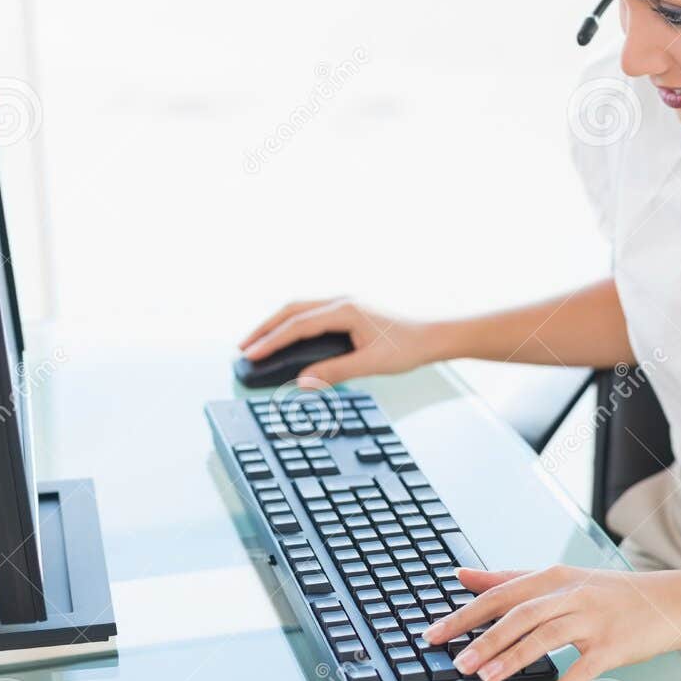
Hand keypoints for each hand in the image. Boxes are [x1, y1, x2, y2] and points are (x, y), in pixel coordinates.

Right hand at [237, 296, 445, 385]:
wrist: (438, 333)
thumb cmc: (411, 345)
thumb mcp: (371, 364)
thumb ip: (335, 372)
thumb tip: (303, 381)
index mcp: (344, 309)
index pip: (297, 325)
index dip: (270, 341)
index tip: (250, 355)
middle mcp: (342, 300)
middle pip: (292, 310)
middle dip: (265, 328)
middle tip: (243, 348)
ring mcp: (346, 302)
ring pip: (301, 309)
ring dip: (278, 324)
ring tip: (259, 343)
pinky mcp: (351, 309)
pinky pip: (313, 313)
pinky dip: (294, 324)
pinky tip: (289, 338)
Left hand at [424, 564, 680, 680]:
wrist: (670, 601)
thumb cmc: (610, 593)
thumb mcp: (560, 578)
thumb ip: (508, 578)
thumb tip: (461, 575)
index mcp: (552, 577)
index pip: (500, 594)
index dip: (464, 614)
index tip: (433, 634)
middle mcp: (570, 594)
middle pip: (520, 614)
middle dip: (484, 638)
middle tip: (456, 661)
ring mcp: (593, 619)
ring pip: (546, 636)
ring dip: (513, 657)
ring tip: (486, 678)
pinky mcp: (614, 646)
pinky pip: (584, 669)